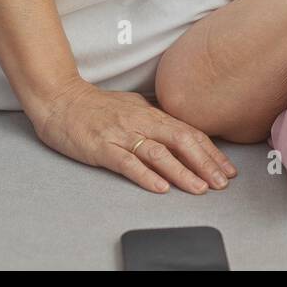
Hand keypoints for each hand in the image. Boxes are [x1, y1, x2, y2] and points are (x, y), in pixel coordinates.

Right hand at [29, 79, 237, 193]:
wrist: (58, 98)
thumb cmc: (94, 105)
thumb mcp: (132, 107)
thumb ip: (155, 119)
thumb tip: (179, 130)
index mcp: (150, 113)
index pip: (189, 131)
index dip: (211, 151)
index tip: (227, 169)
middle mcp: (140, 122)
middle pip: (181, 140)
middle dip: (206, 163)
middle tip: (222, 183)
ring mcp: (121, 134)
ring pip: (159, 153)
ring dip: (183, 171)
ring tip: (200, 188)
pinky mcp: (101, 147)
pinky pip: (127, 162)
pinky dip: (146, 175)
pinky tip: (161, 187)